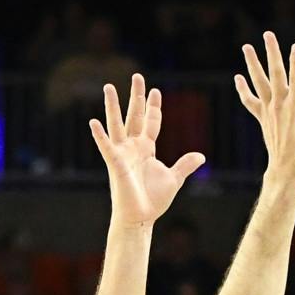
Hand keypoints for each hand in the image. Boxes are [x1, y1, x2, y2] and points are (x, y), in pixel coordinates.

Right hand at [89, 74, 204, 228]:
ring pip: (117, 124)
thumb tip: (201, 156)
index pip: (151, 122)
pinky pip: (106, 146)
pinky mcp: (115, 164)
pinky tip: (93, 121)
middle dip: (136, 96)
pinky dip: (100, 135)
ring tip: (109, 87)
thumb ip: (185, 165)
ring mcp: (122, 154)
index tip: (156, 90)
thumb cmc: (154, 200)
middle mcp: (133, 147)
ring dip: (113, 106)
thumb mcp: (174, 179)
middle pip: (135, 116)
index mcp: (147, 149)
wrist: (141, 218)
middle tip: (137, 76)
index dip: (154, 107)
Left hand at [235, 32, 294, 184]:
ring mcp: (270, 110)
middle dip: (273, 53)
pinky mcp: (263, 117)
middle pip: (276, 73)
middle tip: (268, 34)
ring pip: (259, 82)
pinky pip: (250, 101)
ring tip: (246, 47)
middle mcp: (281, 104)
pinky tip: (237, 78)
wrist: (287, 168)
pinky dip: (243, 90)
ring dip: (253, 64)